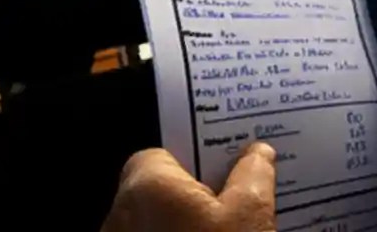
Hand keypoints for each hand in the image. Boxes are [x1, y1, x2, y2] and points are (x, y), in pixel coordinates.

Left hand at [101, 144, 276, 231]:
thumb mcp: (249, 215)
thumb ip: (253, 175)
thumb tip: (257, 152)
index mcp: (146, 186)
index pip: (156, 155)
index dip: (190, 161)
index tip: (220, 171)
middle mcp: (119, 215)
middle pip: (155, 190)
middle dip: (188, 193)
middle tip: (228, 202)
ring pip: (151, 221)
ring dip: (178, 222)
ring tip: (220, 228)